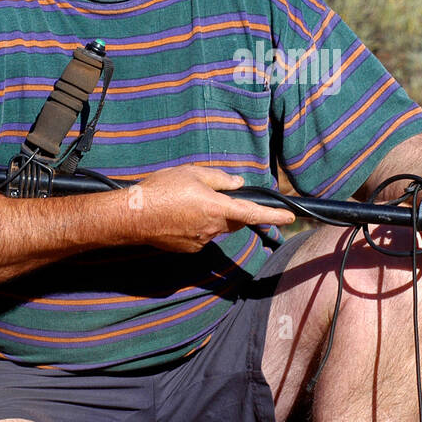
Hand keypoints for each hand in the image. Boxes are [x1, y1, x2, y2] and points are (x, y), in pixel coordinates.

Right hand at [126, 166, 295, 252]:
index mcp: (217, 208)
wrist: (132, 215)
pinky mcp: (188, 249)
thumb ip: (220, 178)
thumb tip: (237, 183)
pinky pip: (201, 235)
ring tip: (184, 201)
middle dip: (231, 209)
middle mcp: (213, 229)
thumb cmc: (161, 189)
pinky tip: (176, 215)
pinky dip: (195, 225)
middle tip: (209, 194)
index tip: (289, 216)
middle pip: (234, 220)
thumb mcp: (193, 173)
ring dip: (210, 216)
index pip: (253, 213)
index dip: (273, 215)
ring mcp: (201, 241)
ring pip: (216, 228)